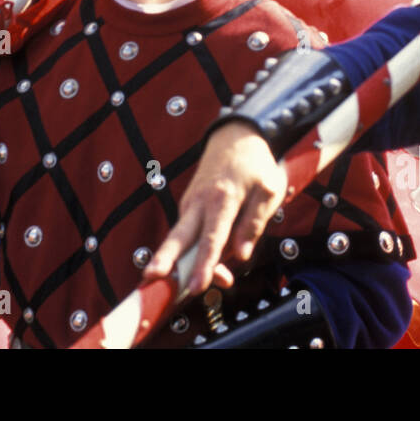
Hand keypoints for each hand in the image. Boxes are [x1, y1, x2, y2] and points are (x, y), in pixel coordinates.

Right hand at [145, 122, 285, 295]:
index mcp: (223, 198)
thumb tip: (241, 254)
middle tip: (150, 278)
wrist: (235, 136)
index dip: (205, 264)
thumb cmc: (255, 165)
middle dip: (165, 259)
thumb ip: (255, 222)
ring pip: (177, 237)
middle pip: (180, 236)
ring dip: (169, 260)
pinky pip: (185, 233)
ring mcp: (190, 203)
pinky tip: (191, 270)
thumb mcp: (269, 190)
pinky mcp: (187, 206)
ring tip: (155, 281)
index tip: (198, 285)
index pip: (213, 238)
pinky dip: (184, 253)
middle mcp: (200, 202)